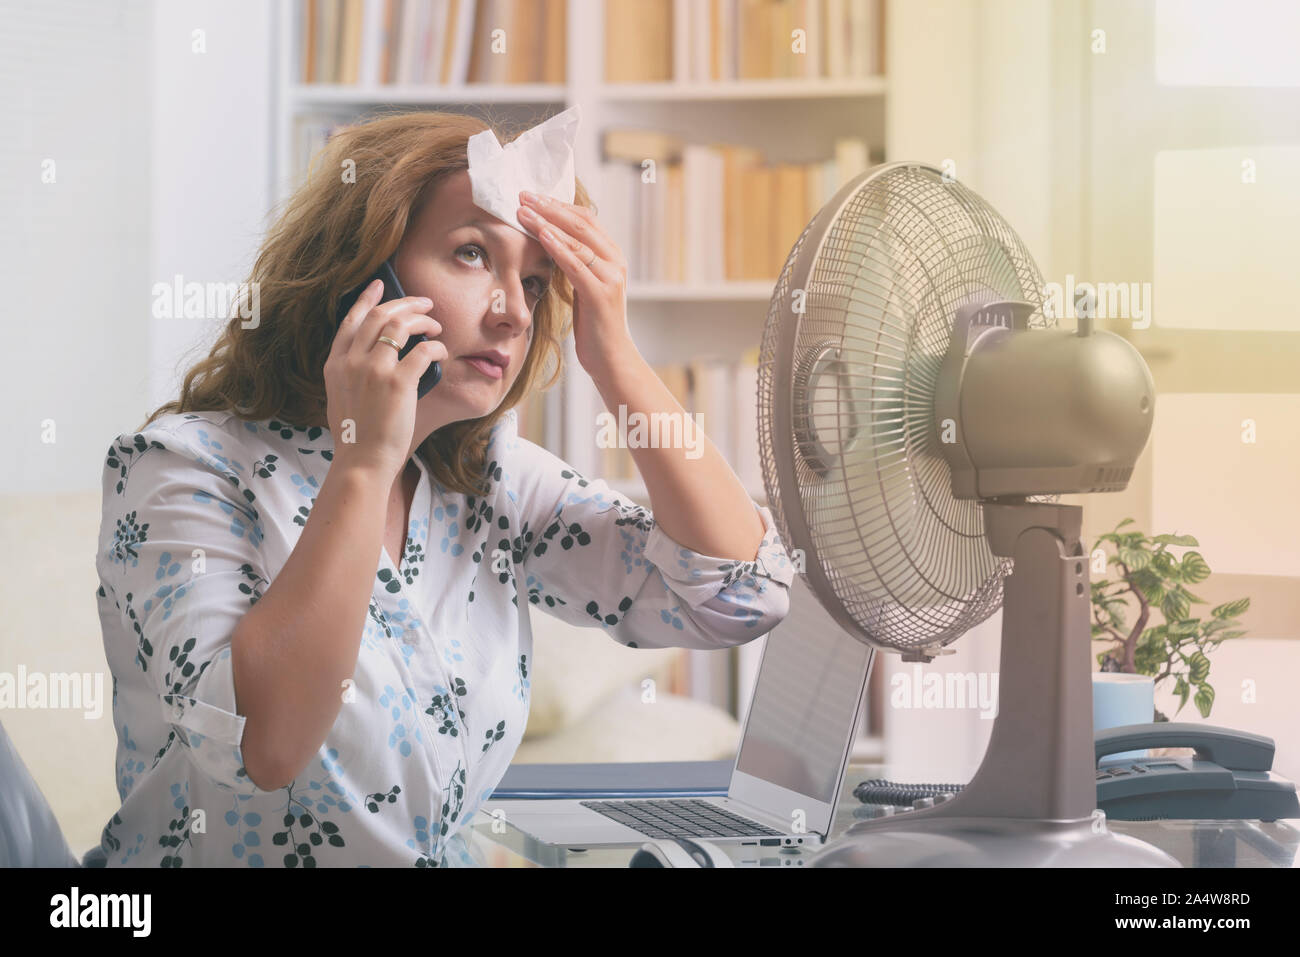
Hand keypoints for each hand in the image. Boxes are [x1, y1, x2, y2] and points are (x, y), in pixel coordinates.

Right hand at [324, 279, 447, 478]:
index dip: (368, 298)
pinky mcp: (398, 383)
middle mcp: (352, 361)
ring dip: (423, 321)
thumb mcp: (340, 396)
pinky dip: (436, 347)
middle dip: (406, 303)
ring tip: (436, 326)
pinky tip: (441, 351)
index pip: (351, 320)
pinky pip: (423, 351)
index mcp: (335, 364)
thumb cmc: (356, 434)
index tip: (381, 284)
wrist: (362, 460)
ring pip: (401, 326)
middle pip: (380, 316)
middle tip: (425, 303)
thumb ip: (350, 371)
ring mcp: (374, 370)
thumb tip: (373, 353)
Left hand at [517, 190, 635, 377]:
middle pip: (581, 222)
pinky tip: (540, 234)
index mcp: (612, 256)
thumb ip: (575, 264)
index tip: (532, 196)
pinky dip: (557, 247)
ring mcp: (611, 276)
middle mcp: (615, 261)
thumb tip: (549, 243)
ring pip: (577, 239)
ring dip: (546, 222)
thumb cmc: (595, 325)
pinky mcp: (601, 293)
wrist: (612, 358)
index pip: (585, 219)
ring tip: (522, 211)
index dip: (558, 204)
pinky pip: (576, 264)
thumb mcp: (584, 287)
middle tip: (522, 194)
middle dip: (549, 206)